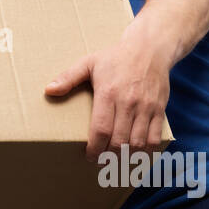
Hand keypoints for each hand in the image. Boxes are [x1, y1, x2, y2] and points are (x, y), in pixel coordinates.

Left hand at [45, 29, 169, 162]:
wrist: (149, 48)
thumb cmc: (115, 57)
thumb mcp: (88, 62)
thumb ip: (68, 78)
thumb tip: (48, 90)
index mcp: (108, 93)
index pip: (101, 129)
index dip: (94, 149)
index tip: (89, 156)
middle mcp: (128, 102)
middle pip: (119, 141)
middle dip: (108, 155)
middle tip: (101, 159)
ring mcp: (146, 107)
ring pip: (137, 142)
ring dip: (126, 155)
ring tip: (116, 157)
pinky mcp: (159, 109)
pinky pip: (154, 137)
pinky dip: (145, 150)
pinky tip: (135, 151)